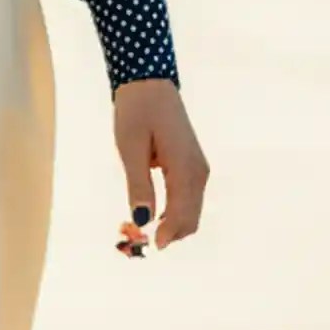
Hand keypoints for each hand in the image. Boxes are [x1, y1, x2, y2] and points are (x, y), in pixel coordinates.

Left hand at [114, 78, 209, 250]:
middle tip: (139, 240)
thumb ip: (138, 185)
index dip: (166, 233)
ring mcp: (198, 169)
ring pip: (191, 210)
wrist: (149, 84)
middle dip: (170, 233)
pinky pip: (188, 198)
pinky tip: (153, 214)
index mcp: (185, 168)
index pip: (181, 213)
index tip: (148, 245)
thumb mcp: (130, 148)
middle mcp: (198, 172)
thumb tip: (141, 219)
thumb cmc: (136, 112)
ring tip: (141, 229)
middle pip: (191, 217)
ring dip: (172, 225)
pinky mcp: (192, 166)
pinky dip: (174, 212)